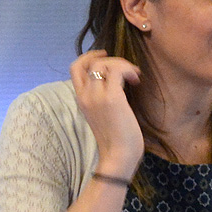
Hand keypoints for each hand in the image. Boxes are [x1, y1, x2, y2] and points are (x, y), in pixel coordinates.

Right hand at [70, 49, 144, 177]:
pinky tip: (136, 80)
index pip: (75, 69)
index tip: (105, 55)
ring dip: (121, 64)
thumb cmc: (115, 140)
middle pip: (87, 62)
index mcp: (81, 100)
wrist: (118, 156)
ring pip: (103, 64)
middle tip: (126, 67)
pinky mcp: (111, 98)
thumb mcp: (103, 115)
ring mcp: (96, 97)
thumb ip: (102, 98)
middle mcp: (85, 96)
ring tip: (134, 76)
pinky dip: (128, 70)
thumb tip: (116, 82)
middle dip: (108, 58)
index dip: (89, 56)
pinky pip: (117, 71)